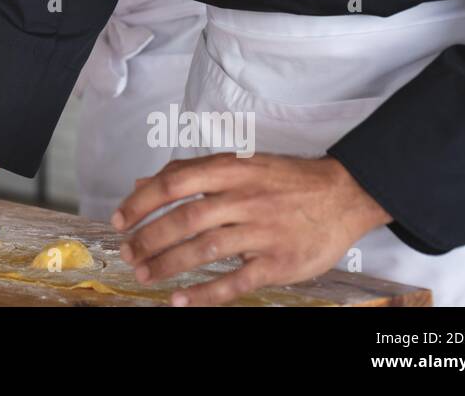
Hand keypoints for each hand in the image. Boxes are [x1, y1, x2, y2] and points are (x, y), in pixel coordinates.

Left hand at [113, 153, 391, 305]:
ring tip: (144, 275)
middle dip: (148, 240)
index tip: (120, 220)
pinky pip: (235, 282)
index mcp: (230, 170)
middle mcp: (243, 199)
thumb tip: (143, 184)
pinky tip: (180, 300)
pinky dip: (205, 294)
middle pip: (183, 221)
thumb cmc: (284, 178)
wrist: (343, 194)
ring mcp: (261, 232)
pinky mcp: (278, 262)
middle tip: (128, 254)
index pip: (173, 184)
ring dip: (167, 265)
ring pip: (203, 251)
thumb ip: (191, 173)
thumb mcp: (239, 163)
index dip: (140, 203)